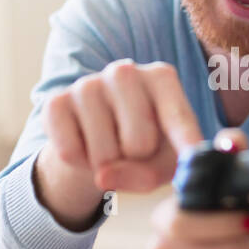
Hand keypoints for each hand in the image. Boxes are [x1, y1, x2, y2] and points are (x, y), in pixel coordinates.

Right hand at [35, 60, 203, 227]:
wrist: (96, 140)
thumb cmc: (143, 146)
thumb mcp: (162, 163)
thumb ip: (148, 176)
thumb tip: (103, 176)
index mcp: (162, 78)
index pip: (177, 116)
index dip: (187, 141)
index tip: (194, 154)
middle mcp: (124, 72)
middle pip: (140, 142)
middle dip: (138, 160)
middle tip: (132, 149)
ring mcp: (87, 83)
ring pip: (104, 153)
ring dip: (107, 165)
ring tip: (109, 146)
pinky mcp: (55, 102)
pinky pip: (70, 152)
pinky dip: (78, 163)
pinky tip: (84, 146)